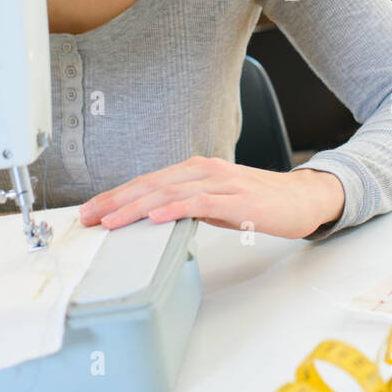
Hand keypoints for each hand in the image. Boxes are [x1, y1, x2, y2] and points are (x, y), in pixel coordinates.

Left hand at [78, 157, 344, 238]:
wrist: (303, 199)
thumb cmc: (260, 201)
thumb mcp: (216, 202)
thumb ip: (187, 205)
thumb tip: (156, 217)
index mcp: (197, 171)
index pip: (148, 181)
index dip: (117, 195)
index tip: (91, 210)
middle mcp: (204, 171)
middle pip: (151, 183)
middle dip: (116, 200)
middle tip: (88, 216)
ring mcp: (221, 183)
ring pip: (169, 192)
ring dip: (136, 206)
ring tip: (111, 220)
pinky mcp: (236, 200)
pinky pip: (200, 202)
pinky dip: (175, 208)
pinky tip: (157, 216)